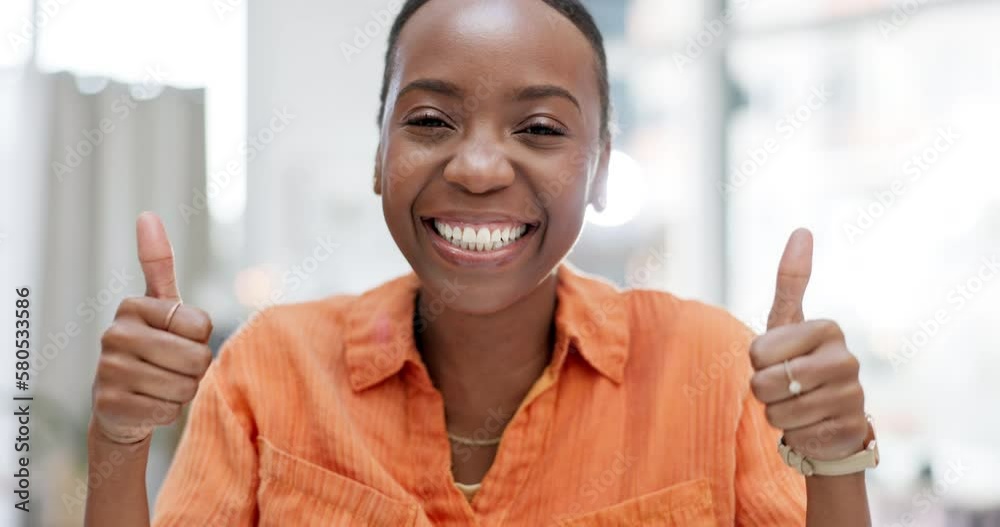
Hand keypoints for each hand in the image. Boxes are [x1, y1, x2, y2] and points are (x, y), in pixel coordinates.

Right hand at [91, 212, 212, 443]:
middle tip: (172, 368)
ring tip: (159, 386)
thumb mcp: (161, 305)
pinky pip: (168, 411)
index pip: (202, 326)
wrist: (121, 405)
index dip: (200, 339)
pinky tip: (147, 404)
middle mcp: (114, 334)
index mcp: (132, 306)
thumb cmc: (153, 347)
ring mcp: (108, 370)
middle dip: (195, 370)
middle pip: (197, 359)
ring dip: (182, 392)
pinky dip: (166, 413)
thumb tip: (147, 214)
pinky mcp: (110, 404)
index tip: (178, 339)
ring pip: (184, 387)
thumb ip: (158, 263)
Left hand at [748, 228, 867, 461]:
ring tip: (798, 406)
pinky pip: (797, 435)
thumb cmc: (800, 364)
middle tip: (786, 387)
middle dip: (764, 391)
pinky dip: (796, 435)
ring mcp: (851, 395)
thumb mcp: (789, 324)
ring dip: (778, 414)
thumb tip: (802, 229)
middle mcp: (845, 359)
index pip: (757, 351)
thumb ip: (792, 281)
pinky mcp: (849, 428)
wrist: (831, 419)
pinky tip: (812, 425)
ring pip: (778, 412)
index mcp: (827, 329)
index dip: (757, 362)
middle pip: (764, 383)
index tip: (777, 359)